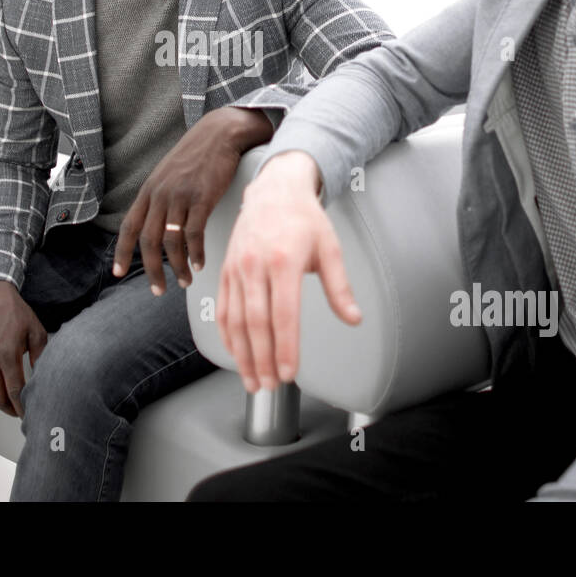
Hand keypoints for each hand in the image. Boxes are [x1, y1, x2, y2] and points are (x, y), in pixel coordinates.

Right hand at [0, 280, 47, 417]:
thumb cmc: (14, 314)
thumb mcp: (36, 332)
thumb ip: (40, 357)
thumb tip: (44, 377)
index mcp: (7, 355)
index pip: (15, 392)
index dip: (23, 407)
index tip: (30, 413)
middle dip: (12, 410)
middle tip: (22, 411)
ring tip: (11, 403)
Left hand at [113, 107, 273, 295]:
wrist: (219, 133)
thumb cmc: (197, 154)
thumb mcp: (169, 174)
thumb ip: (160, 197)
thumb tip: (158, 223)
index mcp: (149, 191)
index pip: (129, 227)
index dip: (122, 252)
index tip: (118, 273)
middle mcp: (160, 195)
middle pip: (148, 241)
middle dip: (152, 271)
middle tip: (159, 290)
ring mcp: (180, 196)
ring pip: (171, 242)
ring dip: (177, 267)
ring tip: (185, 281)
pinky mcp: (201, 198)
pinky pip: (194, 234)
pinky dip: (195, 253)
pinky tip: (199, 264)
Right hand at [217, 151, 360, 392]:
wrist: (274, 190)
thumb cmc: (304, 219)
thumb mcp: (330, 248)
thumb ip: (340, 287)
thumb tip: (353, 318)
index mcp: (284, 261)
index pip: (283, 315)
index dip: (284, 348)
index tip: (289, 373)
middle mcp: (255, 266)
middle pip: (255, 323)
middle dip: (261, 360)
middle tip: (268, 386)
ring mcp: (236, 269)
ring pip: (235, 320)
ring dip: (242, 355)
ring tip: (252, 380)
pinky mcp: (225, 270)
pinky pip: (222, 309)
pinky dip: (227, 336)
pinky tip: (236, 353)